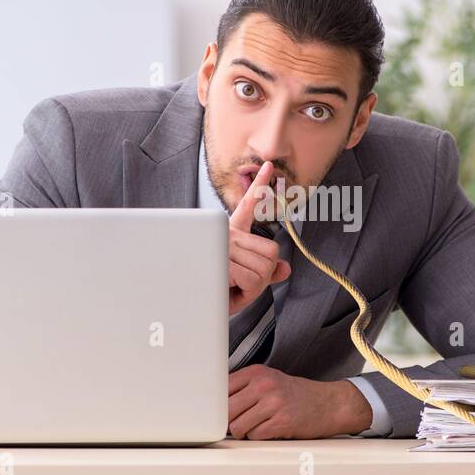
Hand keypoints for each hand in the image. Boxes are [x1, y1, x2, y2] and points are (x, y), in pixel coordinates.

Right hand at [227, 160, 290, 315]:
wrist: (187, 307)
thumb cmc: (213, 294)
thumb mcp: (244, 284)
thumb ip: (266, 274)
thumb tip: (287, 268)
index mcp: (229, 234)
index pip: (248, 206)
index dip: (259, 187)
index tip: (267, 167)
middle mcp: (225, 236)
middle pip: (272, 253)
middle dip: (264, 276)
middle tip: (241, 285)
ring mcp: (222, 247)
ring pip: (264, 270)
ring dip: (254, 288)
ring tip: (231, 290)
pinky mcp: (220, 262)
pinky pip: (253, 279)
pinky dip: (247, 294)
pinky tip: (228, 291)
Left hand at [228, 364, 372, 438]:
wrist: (328, 403)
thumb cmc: (295, 394)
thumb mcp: (269, 379)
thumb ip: (244, 387)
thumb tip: (214, 406)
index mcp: (257, 372)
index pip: (221, 388)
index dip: (219, 404)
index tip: (222, 410)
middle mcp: (264, 385)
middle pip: (227, 410)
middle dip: (230, 420)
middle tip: (240, 421)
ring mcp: (273, 403)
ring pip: (238, 426)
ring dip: (244, 431)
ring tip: (256, 426)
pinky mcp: (282, 422)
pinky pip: (255, 436)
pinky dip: (258, 437)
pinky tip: (269, 430)